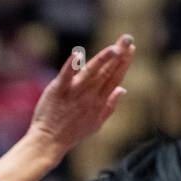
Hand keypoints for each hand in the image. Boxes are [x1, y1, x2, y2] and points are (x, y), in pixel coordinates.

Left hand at [28, 33, 135, 155]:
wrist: (49, 142)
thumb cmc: (72, 134)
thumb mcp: (96, 124)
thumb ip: (110, 105)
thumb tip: (123, 89)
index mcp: (99, 102)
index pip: (115, 78)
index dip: (124, 63)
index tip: (131, 48)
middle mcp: (89, 96)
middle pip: (106, 72)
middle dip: (119, 55)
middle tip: (128, 38)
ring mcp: (73, 93)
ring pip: (91, 73)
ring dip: (103, 59)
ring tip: (115, 48)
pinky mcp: (58, 90)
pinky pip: (66, 75)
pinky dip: (71, 65)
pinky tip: (77, 54)